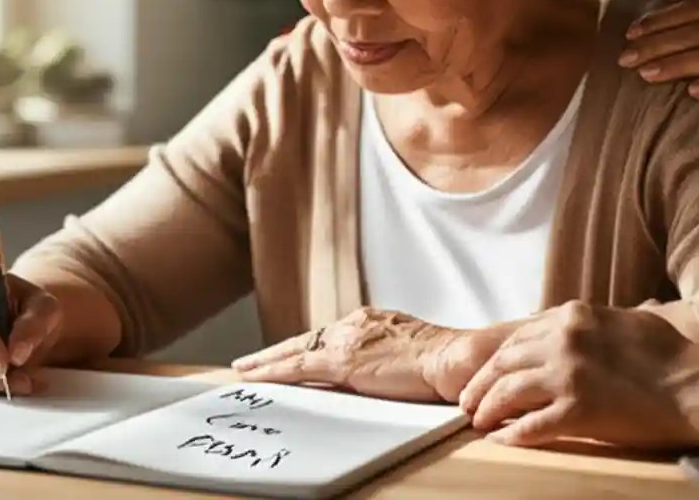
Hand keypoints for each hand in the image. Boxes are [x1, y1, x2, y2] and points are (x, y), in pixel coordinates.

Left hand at [231, 307, 511, 402]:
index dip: (305, 346)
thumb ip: (386, 357)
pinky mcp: (343, 360)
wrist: (455, 359)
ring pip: (295, 350)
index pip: (330, 335)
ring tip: (243, 369)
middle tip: (250, 361)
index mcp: (372, 320)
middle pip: (307, 338)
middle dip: (276, 351)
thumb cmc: (445, 362)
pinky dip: (272, 371)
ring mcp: (347, 340)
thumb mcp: (409, 353)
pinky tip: (254, 377)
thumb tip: (375, 372)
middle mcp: (355, 323)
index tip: (289, 352)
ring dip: (266, 361)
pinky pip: (297, 366)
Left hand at [458, 301, 698, 447]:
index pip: (517, 337)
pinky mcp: (576, 410)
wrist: (697, 388)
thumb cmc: (672, 356)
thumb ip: (588, 324)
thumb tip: (570, 326)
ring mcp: (567, 375)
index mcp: (572, 316)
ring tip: (477, 422)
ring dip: (487, 408)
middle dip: (481, 383)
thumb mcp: (623, 320)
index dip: (495, 359)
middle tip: (467, 401)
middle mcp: (562, 340)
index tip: (485, 373)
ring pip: (507, 392)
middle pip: (503, 362)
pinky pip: (529, 425)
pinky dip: (510, 434)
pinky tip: (500, 440)